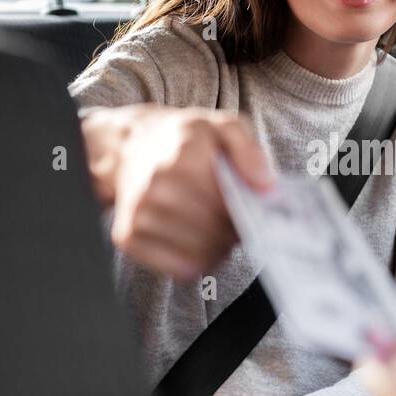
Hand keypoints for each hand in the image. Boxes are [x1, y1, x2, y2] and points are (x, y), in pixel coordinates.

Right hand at [79, 104, 273, 279]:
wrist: (128, 146)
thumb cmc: (181, 140)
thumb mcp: (221, 126)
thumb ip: (249, 150)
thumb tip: (267, 187)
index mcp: (183, 155)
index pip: (230, 203)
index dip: (247, 210)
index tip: (248, 205)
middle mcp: (157, 186)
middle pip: (216, 231)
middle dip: (232, 230)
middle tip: (233, 218)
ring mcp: (140, 214)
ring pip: (200, 253)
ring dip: (216, 247)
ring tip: (214, 226)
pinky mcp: (129, 237)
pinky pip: (178, 269)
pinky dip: (195, 261)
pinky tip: (196, 240)